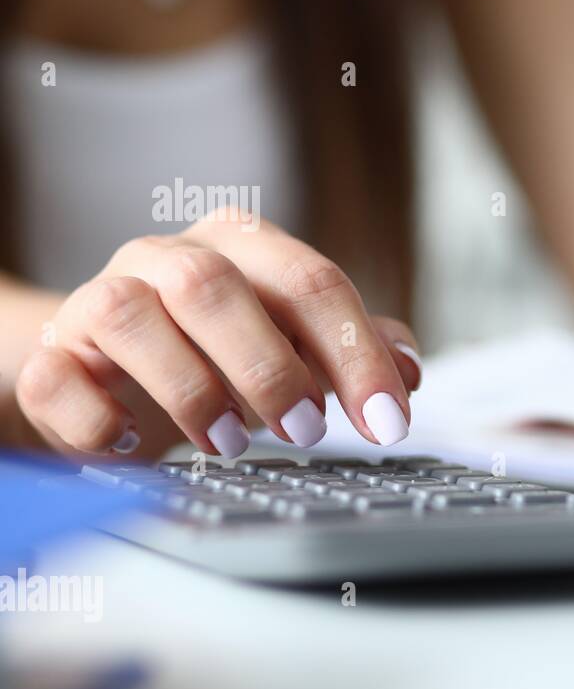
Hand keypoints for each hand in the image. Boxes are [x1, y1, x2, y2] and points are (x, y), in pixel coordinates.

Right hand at [15, 210, 421, 459]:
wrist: (110, 365)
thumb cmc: (220, 351)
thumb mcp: (296, 343)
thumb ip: (355, 348)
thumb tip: (409, 368)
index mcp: (241, 245)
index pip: (310, 282)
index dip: (356, 352)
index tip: (389, 420)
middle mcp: (166, 259)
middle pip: (213, 285)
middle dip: (270, 364)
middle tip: (310, 432)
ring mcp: (98, 301)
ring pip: (130, 314)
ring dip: (189, 384)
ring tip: (232, 443)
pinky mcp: (50, 356)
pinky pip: (56, 375)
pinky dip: (94, 413)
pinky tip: (134, 443)